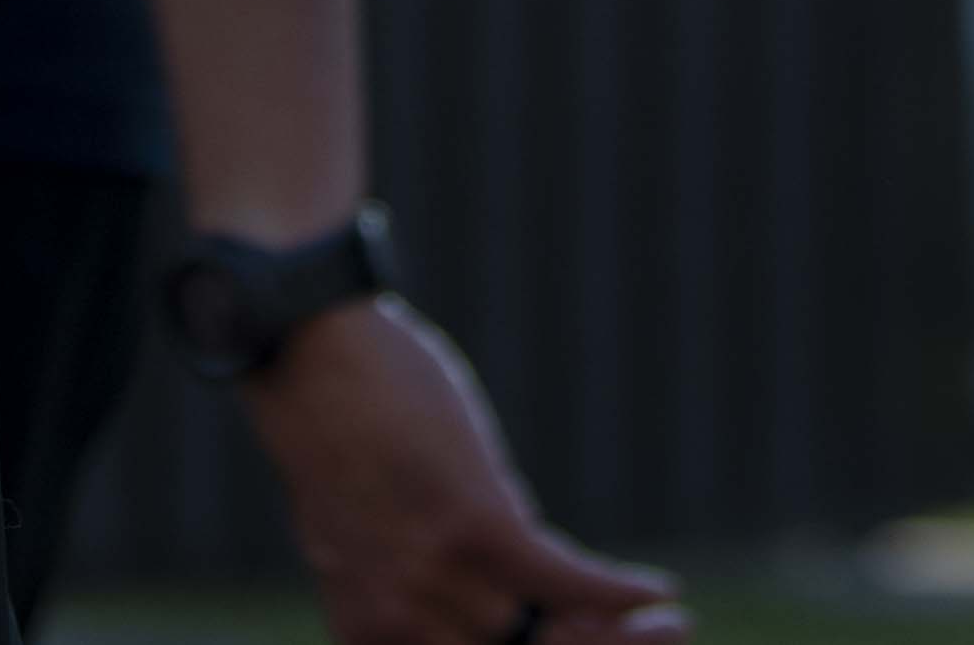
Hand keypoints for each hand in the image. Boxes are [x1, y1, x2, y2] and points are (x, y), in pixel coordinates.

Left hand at [239, 299, 681, 644]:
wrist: (305, 357)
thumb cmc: (333, 435)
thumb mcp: (357, 535)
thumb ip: (405, 584)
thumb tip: (477, 609)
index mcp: (367, 634)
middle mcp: (397, 623)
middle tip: (661, 639)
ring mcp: (434, 575)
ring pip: (546, 635)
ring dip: (620, 634)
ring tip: (668, 622)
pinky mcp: (470, 523)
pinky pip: (560, 578)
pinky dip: (614, 591)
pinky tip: (656, 590)